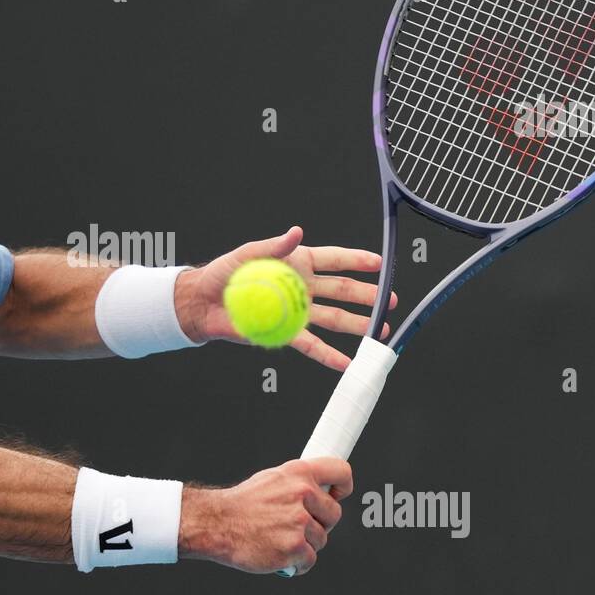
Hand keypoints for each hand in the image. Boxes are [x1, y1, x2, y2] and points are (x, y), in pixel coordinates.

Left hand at [174, 225, 397, 370]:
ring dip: (358, 325)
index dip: (358, 261)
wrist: (203, 303)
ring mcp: (297, 311)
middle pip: (342, 291)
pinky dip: (329, 355)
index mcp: (298, 262)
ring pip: (334, 318)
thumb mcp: (248, 253)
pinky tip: (347, 362)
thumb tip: (296, 232)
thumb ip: (275, 245)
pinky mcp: (286, 332)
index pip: (335, 260)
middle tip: (391, 301)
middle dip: (368, 296)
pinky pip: (312, 345)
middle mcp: (303, 287)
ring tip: (381, 331)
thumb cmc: (224, 272)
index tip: (380, 263)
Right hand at [179, 458, 353, 574]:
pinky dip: (297, 563)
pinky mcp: (294, 548)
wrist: (216, 523)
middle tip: (297, 526)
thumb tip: (321, 491)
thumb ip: (297, 483)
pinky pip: (310, 560)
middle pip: (334, 514)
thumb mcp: (271, 480)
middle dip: (320, 523)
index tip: (337, 495)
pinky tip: (280, 556)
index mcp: (298, 473)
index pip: (341, 472)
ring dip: (304, 545)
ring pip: (321, 539)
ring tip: (279, 539)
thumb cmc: (242, 504)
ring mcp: (298, 522)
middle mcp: (301, 494)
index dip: (343, 487)